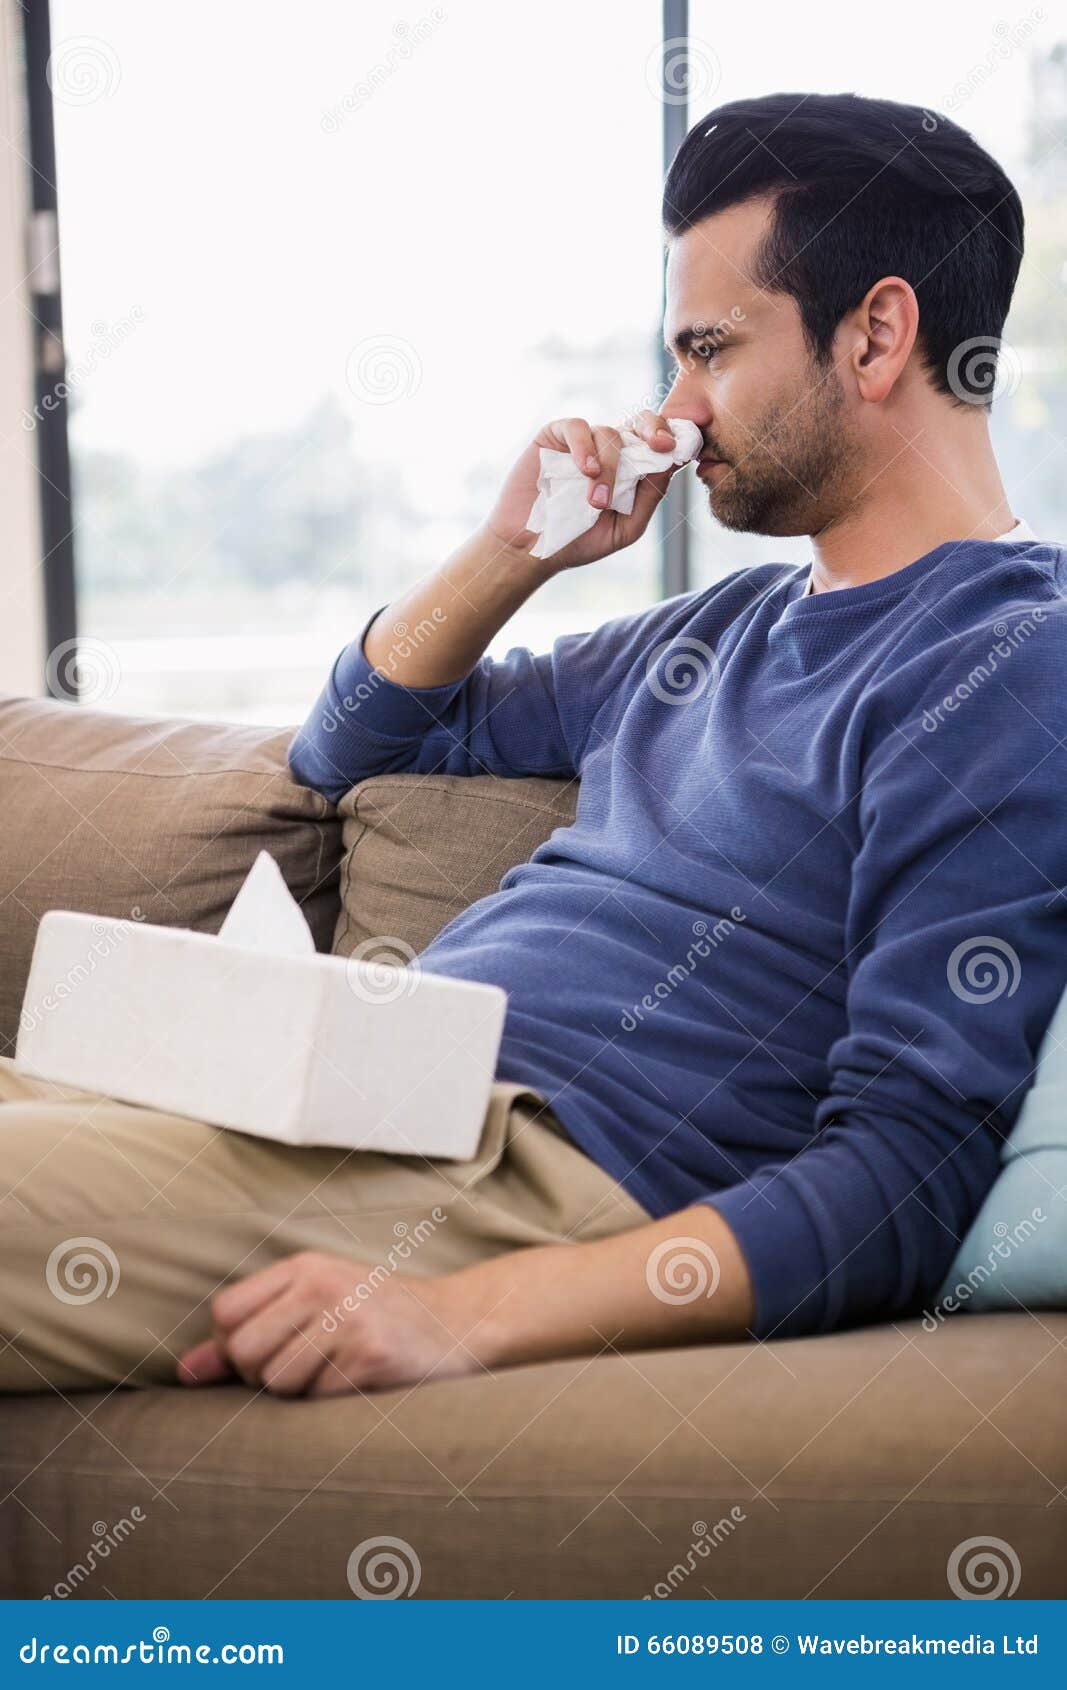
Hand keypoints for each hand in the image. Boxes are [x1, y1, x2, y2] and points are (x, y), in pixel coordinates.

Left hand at [176, 1252, 481, 1396]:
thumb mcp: (314, 1307)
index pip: (226, 1313)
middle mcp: (324, 1286)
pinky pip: (318, 1400)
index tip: (273, 1347)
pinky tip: (360, 1380)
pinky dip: (332, 1403)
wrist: (460, 1323)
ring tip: (336, 1369)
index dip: (237, 1344)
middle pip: (246, 1352)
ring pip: (278, 1382)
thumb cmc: (376, 1317)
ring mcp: (349, 1320)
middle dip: (265, 1375)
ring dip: (301, 1392)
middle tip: (307, 1364)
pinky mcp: (371, 1356)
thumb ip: (248, 1334)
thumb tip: (184, 1373)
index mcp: (304, 1266)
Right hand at [485, 409, 691, 571]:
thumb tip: (670, 464)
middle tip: (660, 446)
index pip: (657, 443)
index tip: (677, 449)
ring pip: (609, 433)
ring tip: (595, 501)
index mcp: (631, 469)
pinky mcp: (554, 436)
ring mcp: (583, 442)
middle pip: (640, 422)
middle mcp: (610, 451)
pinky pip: (578, 427)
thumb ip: (649, 498)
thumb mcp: (625, 528)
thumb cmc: (578, 541)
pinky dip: (585, 448)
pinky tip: (585, 472)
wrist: (531, 548)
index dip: (671, 438)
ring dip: (609, 467)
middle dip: (655, 429)